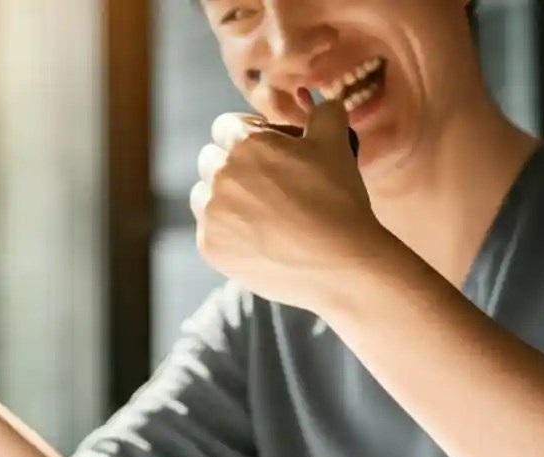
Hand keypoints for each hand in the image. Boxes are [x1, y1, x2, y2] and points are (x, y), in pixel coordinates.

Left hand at [190, 95, 386, 311]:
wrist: (340, 263)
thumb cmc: (338, 200)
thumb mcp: (337, 144)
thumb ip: (325, 114)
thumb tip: (325, 106)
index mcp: (245, 144)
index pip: (226, 126)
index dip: (247, 135)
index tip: (265, 150)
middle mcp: (220, 176)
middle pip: (210, 160)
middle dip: (231, 166)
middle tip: (264, 183)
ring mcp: (212, 215)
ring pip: (204, 196)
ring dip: (223, 198)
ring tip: (258, 212)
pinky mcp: (211, 248)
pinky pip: (209, 231)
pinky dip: (227, 233)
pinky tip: (257, 239)